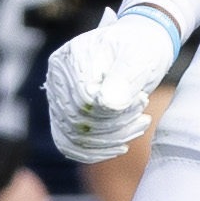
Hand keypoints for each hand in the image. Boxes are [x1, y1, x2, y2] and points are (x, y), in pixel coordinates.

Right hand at [46, 6, 179, 162]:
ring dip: (110, 140)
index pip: (83, 99)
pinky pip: (69, 144)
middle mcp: (57, 79)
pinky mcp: (64, 116)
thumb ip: (123, 78)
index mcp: (71, 58)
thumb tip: (107, 105)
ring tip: (138, 125)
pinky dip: (96, 151)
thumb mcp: (138, 56)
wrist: (137, 53)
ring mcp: (57, 99)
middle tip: (143, 116)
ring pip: (72, 136)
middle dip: (115, 125)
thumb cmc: (140, 49)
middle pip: (76, 119)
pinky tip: (121, 145)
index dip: (113, 110)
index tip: (141, 101)